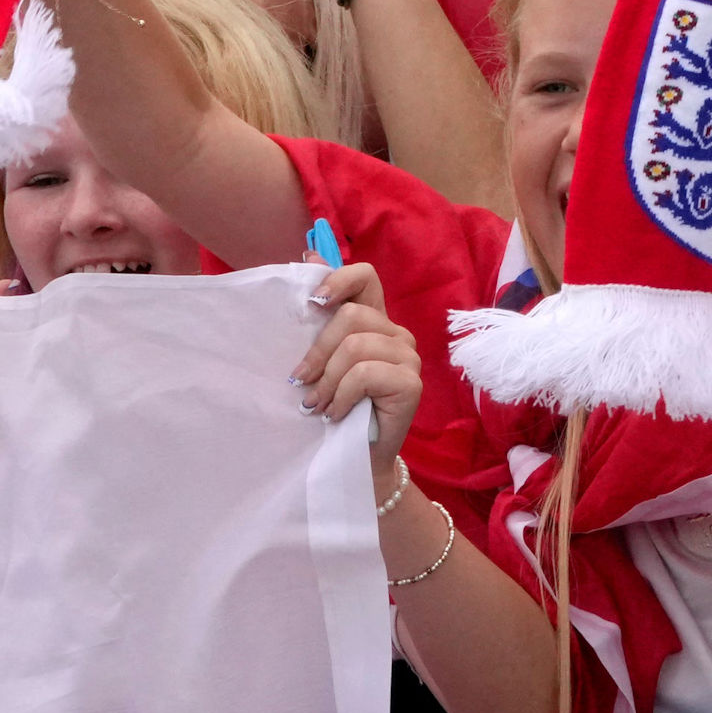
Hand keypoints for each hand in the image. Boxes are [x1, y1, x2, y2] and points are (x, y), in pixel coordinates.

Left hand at [294, 261, 422, 480]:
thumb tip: (308, 254)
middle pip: (352, 316)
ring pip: (356, 346)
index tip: (313, 303)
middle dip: (318, 351)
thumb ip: (320, 315)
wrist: (354, 458)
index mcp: (375, 321)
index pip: (366, 276)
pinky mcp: (411, 383)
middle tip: (300, 383)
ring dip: (327, 381)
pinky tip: (335, 414)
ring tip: (317, 405)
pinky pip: (364, 374)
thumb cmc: (335, 408)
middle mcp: (396, 333)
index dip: (339, 279)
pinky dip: (341, 396)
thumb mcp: (321, 359)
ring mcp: (408, 357)